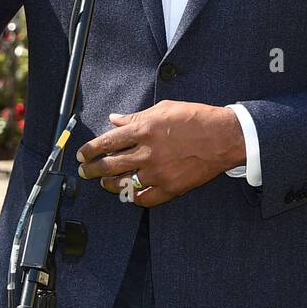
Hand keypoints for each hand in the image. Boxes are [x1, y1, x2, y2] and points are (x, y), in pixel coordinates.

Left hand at [75, 100, 246, 207]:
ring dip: (109, 183)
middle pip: (108, 165)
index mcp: (143, 130)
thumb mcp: (163, 109)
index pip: (106, 142)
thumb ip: (136, 117)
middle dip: (91, 170)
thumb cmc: (195, 118)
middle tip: (85, 172)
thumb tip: (115, 119)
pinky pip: (144, 198)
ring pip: (122, 184)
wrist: (224, 136)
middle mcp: (147, 153)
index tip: (82, 155)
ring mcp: (157, 173)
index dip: (89, 150)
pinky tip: (129, 193)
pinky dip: (134, 197)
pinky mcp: (170, 188)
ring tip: (104, 181)